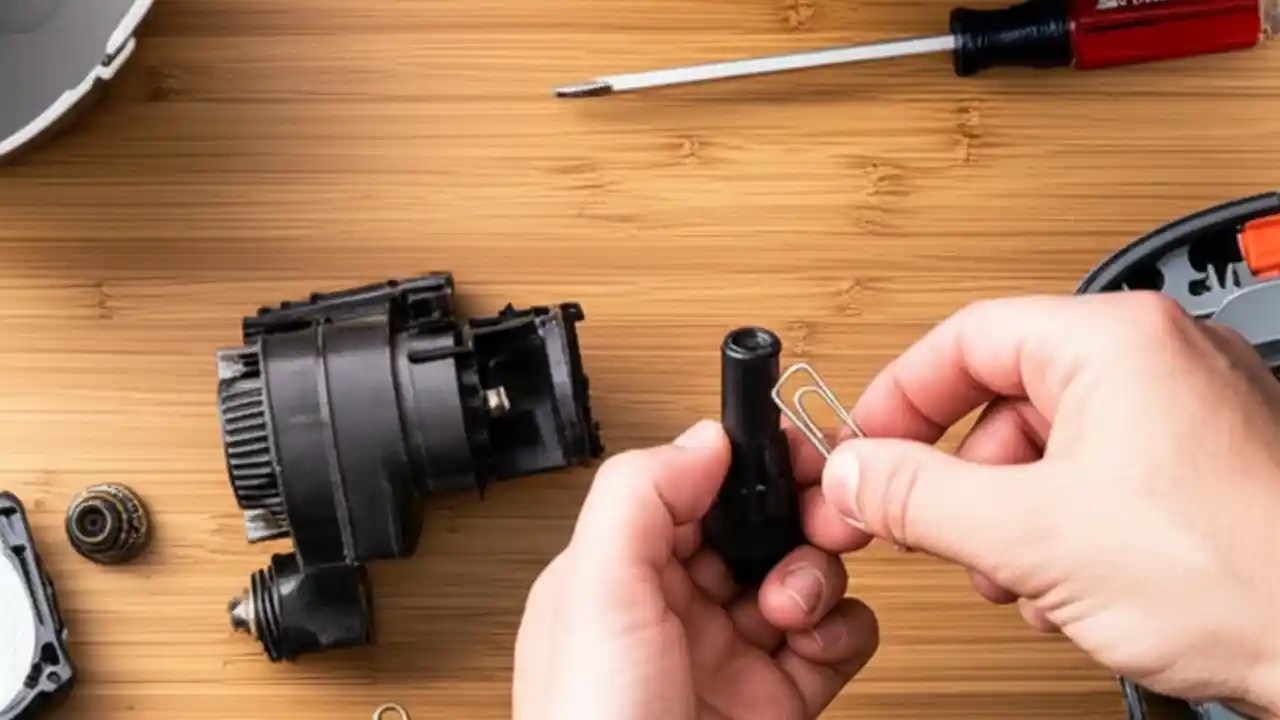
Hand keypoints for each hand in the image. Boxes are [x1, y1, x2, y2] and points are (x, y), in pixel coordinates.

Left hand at [514, 421, 878, 719]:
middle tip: (821, 511)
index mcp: (619, 571)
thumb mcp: (594, 594)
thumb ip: (640, 498)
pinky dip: (842, 630)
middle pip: (757, 524)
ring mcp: (729, 654)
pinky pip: (833, 641)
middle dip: (797, 512)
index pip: (692, 487)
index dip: (745, 461)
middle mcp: (674, 607)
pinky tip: (818, 642)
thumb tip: (702, 438)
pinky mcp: (778, 700)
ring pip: (801, 574)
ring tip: (795, 603)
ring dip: (817, 574)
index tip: (791, 444)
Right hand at [820, 293, 1279, 714]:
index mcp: (1117, 341)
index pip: (967, 338)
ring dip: (1011, 517)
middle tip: (930, 524)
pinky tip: (1070, 587)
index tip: (867, 445)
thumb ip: (920, 496)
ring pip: (1053, 449)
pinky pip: (1102, 478)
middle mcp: (1161, 360)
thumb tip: (857, 472)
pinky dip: (1067, 529)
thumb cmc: (1239, 574)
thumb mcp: (1031, 535)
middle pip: (1007, 399)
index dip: (900, 396)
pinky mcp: (1208, 466)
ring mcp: (1191, 412)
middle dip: (963, 479)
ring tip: (1016, 574)